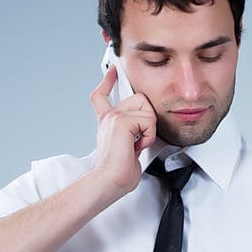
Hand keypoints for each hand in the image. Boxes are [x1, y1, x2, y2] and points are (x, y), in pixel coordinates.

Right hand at [89, 65, 156, 196]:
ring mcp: (113, 117)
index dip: (107, 80)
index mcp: (107, 122)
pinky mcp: (121, 121)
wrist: (109, 181)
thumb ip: (133, 135)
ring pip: (147, 108)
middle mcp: (108, 117)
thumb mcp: (128, 148)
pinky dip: (148, 135)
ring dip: (149, 129)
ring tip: (137, 143)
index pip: (102, 95)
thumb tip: (142, 136)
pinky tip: (137, 146)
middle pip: (140, 98)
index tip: (113, 70)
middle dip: (148, 118)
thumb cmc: (119, 172)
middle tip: (140, 139)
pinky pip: (148, 120)